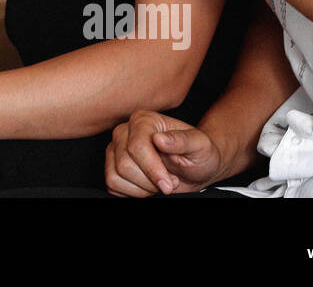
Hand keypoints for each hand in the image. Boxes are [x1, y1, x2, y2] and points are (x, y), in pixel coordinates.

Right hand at [105, 109, 223, 196]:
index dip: (152, 169)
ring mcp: (115, 149)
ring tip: (160, 182)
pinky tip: (148, 185)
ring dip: (142, 188)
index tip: (169, 183)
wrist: (195, 168)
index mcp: (143, 120)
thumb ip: (182, 140)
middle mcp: (125, 132)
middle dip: (150, 181)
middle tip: (170, 181)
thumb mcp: (199, 145)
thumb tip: (160, 139)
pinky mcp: (112, 166)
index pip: (136, 146)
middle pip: (124, 164)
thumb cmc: (198, 154)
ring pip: (115, 176)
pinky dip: (132, 193)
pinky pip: (113, 185)